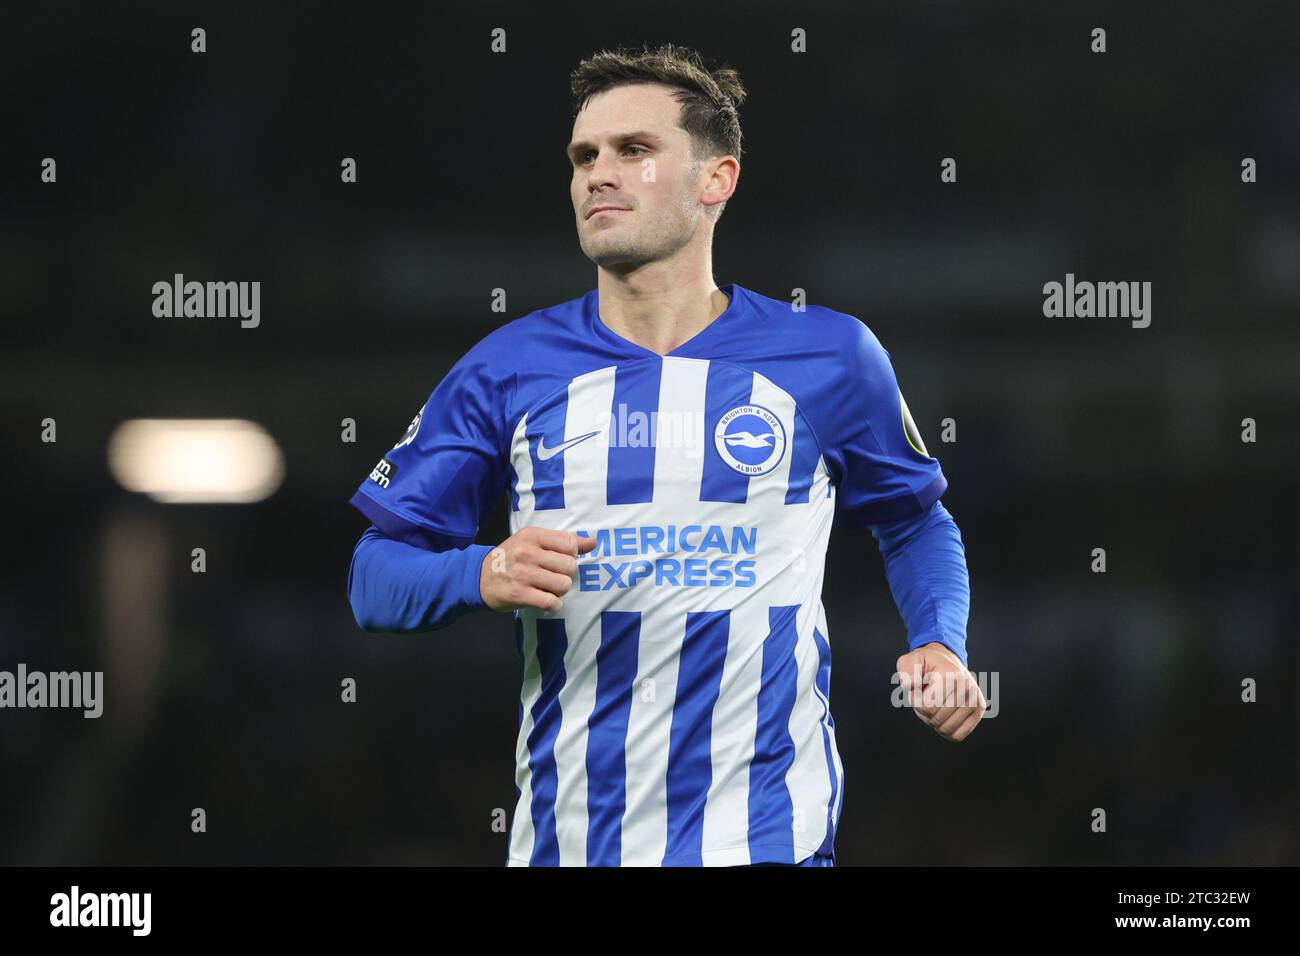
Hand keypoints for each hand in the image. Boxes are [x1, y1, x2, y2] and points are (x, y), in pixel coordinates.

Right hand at [480, 526, 596, 613]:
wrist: (478, 577)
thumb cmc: (510, 558)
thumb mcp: (532, 542)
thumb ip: (563, 541)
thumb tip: (593, 542)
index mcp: (532, 535)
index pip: (569, 544)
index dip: (570, 555)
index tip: (560, 559)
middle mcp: (527, 553)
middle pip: (570, 566)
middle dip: (565, 574)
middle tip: (551, 575)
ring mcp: (523, 574)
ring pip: (564, 585)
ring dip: (559, 590)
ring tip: (547, 587)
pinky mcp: (520, 594)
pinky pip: (551, 602)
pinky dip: (553, 604)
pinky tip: (545, 600)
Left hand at [896, 642, 985, 741]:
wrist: (945, 660)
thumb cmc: (924, 664)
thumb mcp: (910, 662)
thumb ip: (906, 671)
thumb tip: (911, 685)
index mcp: (951, 674)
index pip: (928, 706)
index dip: (916, 702)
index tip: (919, 689)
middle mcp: (967, 686)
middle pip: (937, 719)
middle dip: (924, 712)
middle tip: (925, 697)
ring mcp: (976, 699)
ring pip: (946, 729)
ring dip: (933, 722)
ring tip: (934, 704)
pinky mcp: (979, 710)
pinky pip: (958, 735)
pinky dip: (945, 731)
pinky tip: (943, 717)